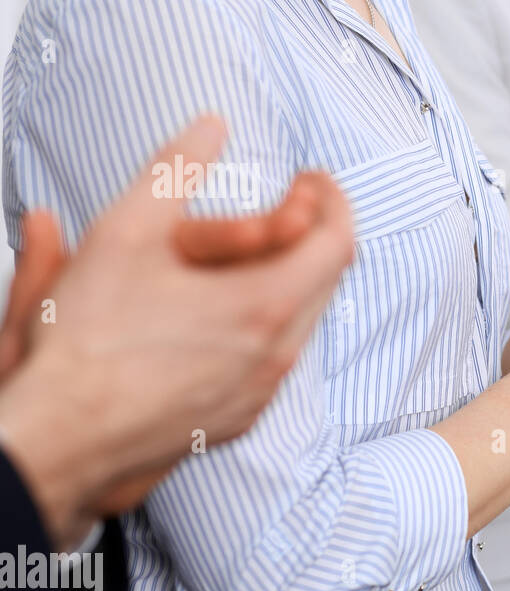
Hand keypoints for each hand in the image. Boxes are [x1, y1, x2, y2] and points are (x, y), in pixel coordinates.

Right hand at [0, 117, 354, 548]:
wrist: (60, 434)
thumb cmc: (87, 341)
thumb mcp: (124, 232)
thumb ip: (173, 170)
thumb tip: (209, 127)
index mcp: (266, 305)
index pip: (338, 242)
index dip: (332, 200)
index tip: (310, 179)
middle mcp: (277, 354)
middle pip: (328, 282)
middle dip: (316, 234)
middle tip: (289, 204)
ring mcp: (261, 393)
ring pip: (302, 324)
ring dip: (292, 279)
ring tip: (257, 252)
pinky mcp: (238, 420)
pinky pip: (273, 362)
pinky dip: (267, 324)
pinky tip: (228, 311)